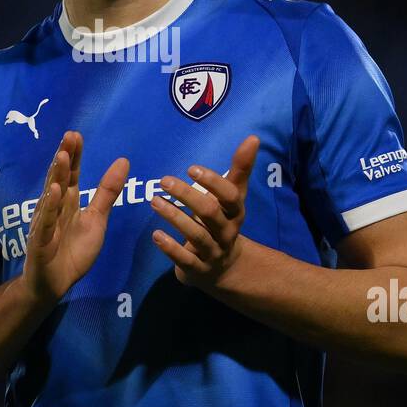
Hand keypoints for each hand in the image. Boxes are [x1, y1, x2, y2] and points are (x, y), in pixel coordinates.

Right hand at [21, 130, 129, 308]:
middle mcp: (55, 207)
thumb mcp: (97, 219)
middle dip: (64, 158)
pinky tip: (54, 192)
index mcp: (68, 201)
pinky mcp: (40, 241)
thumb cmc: (74, 250)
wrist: (56, 283)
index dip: (74, 155)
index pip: (71, 173)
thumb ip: (107, 192)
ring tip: (61, 157)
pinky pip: (45, 222)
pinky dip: (49, 208)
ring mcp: (45, 223)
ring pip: (50, 196)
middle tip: (69, 137)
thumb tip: (123, 160)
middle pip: (59, 178)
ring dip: (56, 176)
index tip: (76, 135)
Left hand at [150, 134, 259, 289]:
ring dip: (174, 217)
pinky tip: (156, 235)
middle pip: (210, 213)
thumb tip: (253, 137)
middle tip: (164, 180)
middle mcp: (227, 233)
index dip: (213, 182)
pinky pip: (185, 259)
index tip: (191, 168)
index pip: (231, 196)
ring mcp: (213, 253)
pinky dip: (170, 247)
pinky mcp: (198, 270)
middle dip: (187, 196)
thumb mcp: (233, 197)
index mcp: (236, 213)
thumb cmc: (224, 221)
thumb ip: (240, 169)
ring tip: (154, 201)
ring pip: (196, 235)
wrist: (225, 268)